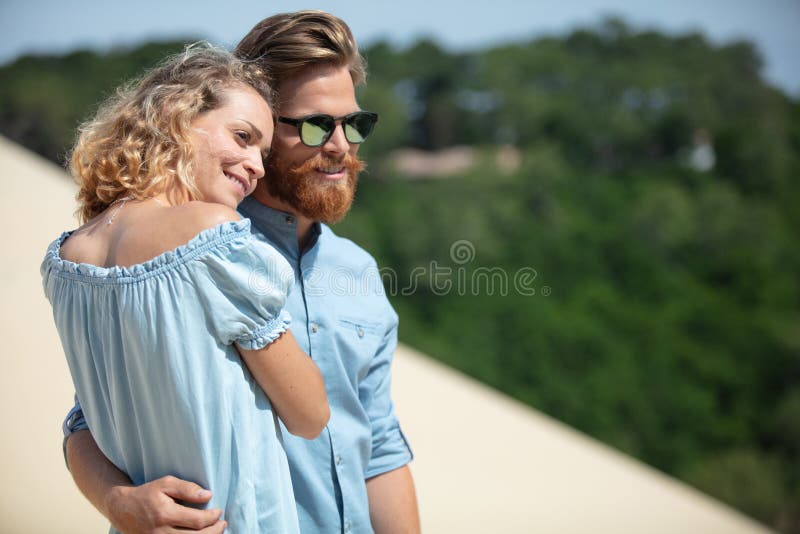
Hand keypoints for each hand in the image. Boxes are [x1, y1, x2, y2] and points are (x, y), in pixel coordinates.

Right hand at [104, 475, 225, 533]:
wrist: (122, 509)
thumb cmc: (147, 494)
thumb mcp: (166, 484)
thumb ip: (187, 488)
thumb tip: (208, 495)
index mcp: (165, 514)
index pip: (197, 521)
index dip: (212, 518)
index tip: (219, 511)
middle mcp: (161, 532)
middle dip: (214, 531)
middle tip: (222, 524)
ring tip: (216, 531)